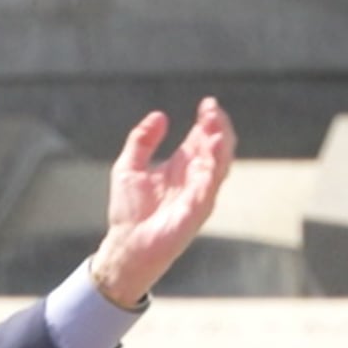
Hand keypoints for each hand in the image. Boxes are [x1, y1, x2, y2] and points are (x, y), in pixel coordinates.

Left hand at [89, 96, 237, 308]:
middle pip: (216, 146)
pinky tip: (216, 146)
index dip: (207, 120)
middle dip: (217, 126)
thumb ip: (142, 141)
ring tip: (217, 122)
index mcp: (180, 166)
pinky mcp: (198, 208)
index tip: (208, 103)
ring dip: (222, 141)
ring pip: (221, 162)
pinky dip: (216, 164)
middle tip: (212, 109)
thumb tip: (159, 115)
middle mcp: (194, 178)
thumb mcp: (128, 167)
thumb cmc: (129, 211)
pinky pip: (212, 183)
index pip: (201, 138)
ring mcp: (199, 193)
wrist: (126, 244)